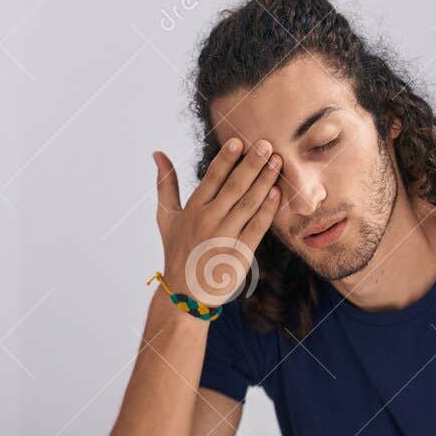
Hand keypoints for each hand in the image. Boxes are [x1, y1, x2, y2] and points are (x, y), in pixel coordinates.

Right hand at [152, 138, 280, 306]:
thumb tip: (158, 153)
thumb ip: (165, 185)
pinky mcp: (240, 253)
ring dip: (264, 181)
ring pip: (248, 203)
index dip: (226, 159)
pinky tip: (277, 192)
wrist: (186, 293)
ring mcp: (224, 237)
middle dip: (251, 164)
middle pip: (234, 187)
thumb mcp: (166, 218)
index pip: (211, 178)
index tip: (239, 142)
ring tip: (277, 162)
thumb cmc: (178, 252)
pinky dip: (267, 209)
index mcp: (192, 210)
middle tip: (267, 145)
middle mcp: (208, 221)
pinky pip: (257, 226)